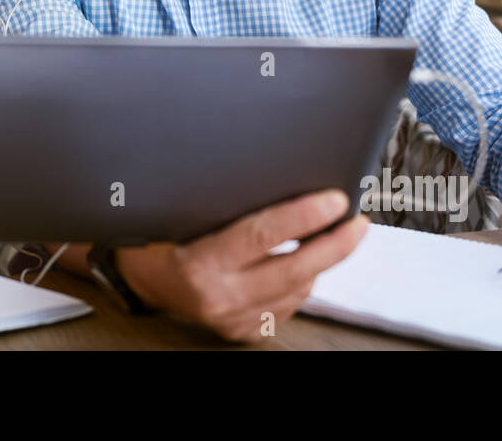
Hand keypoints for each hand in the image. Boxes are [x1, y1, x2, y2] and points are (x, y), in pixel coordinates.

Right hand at [114, 189, 367, 342]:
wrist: (142, 278)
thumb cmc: (160, 234)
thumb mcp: (180, 211)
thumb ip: (222, 199)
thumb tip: (277, 169)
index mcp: (199, 262)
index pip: (261, 235)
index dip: (303, 216)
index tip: (335, 200)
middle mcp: (218, 296)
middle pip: (293, 270)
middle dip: (334, 244)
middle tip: (358, 221)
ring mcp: (232, 319)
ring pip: (296, 291)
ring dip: (323, 262)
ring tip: (338, 234)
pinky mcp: (242, 331)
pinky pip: (287, 306)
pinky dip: (303, 282)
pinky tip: (308, 261)